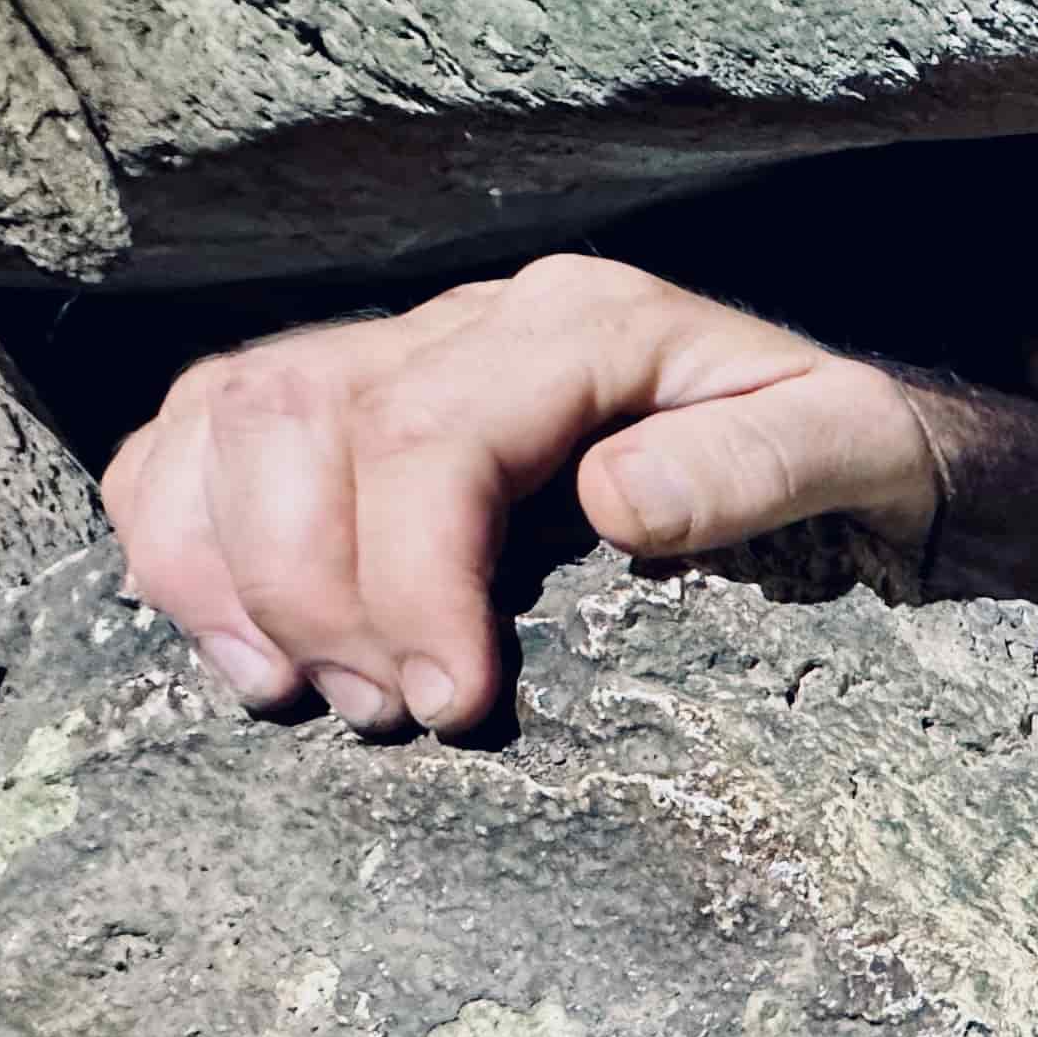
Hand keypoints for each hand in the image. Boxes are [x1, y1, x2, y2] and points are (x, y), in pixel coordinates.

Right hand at [102, 255, 942, 732]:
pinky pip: (201, 433)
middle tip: (385, 716)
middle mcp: (472, 319)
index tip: (446, 703)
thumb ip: (756, 465)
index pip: (429, 432)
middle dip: (314, 590)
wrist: (849, 444)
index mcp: (583, 323)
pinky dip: (181, 535)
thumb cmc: (852, 459)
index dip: (410, 577)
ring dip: (230, 571)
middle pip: (298, 421)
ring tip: (302, 696)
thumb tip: (618, 501)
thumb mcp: (856, 452)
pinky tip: (237, 644)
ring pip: (226, 418)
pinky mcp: (352, 406)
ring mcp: (398, 351)